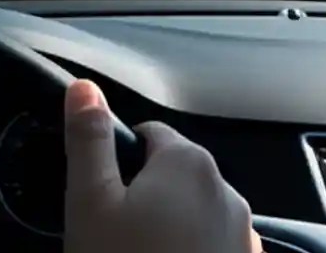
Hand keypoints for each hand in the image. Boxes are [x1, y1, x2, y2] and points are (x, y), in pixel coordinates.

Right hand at [62, 80, 261, 252]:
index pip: (146, 133)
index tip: (100, 196)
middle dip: (142, 198)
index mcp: (187, 163)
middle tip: (112, 235)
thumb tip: (83, 88)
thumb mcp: (91, 203)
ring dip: (167, 229)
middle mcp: (226, 192)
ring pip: (192, 215)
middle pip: (171, 175)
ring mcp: (242, 236)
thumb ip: (88, 140)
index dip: (116, 161)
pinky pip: (210, 248)